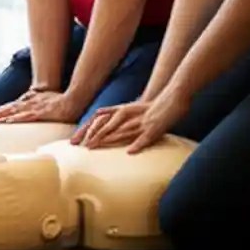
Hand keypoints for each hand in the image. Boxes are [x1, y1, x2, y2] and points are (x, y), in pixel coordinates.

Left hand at [0, 91, 81, 124]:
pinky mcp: (41, 113)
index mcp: (26, 103)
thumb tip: (26, 97)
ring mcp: (33, 108)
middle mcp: (27, 104)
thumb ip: (32, 99)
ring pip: (12, 112)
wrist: (72, 99)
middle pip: (6, 110)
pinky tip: (7, 121)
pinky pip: (26, 116)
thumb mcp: (42, 99)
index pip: (7, 108)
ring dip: (0, 117)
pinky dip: (16, 118)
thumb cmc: (58, 100)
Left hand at [72, 90, 189, 152]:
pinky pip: (144, 138)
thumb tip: (98, 114)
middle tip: (82, 146)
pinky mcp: (154, 129)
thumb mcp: (129, 107)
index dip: (88, 130)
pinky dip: (137, 145)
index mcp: (122, 111)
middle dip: (94, 137)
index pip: (100, 121)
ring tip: (95, 147)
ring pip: (121, 132)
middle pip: (107, 127)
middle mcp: (129, 116)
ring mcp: (141, 123)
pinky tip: (129, 152)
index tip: (77, 141)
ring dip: (108, 140)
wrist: (172, 97)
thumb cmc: (151, 106)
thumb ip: (114, 111)